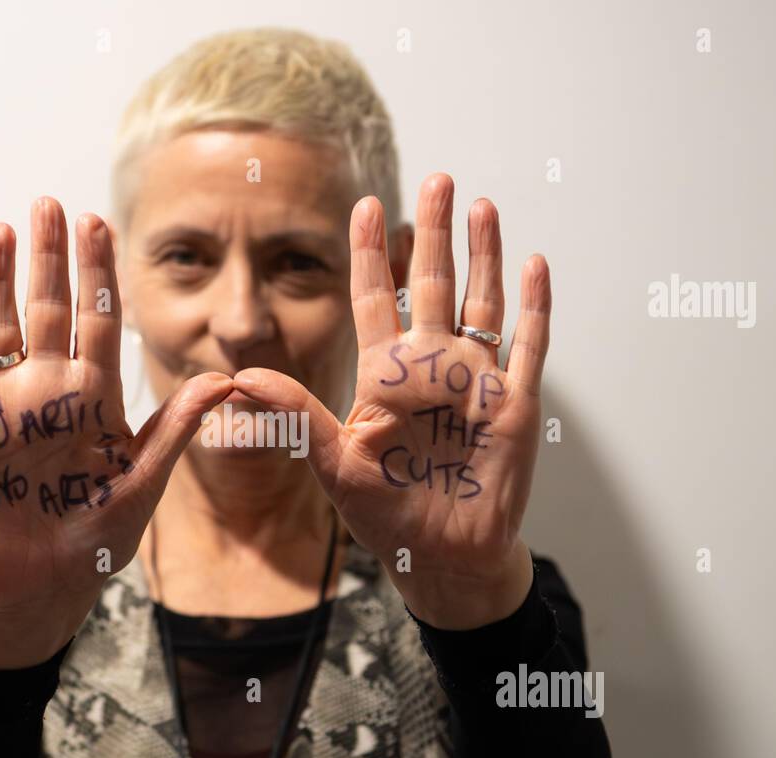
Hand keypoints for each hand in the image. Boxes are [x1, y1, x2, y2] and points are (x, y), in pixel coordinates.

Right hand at [0, 198, 232, 666]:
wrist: (42, 583)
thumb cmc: (96, 536)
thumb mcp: (143, 482)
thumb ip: (178, 428)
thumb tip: (230, 379)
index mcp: (93, 397)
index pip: (98, 322)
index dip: (98, 274)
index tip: (98, 223)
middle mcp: (47, 391)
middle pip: (48, 311)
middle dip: (50, 259)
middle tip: (49, 205)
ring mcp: (1, 409)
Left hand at [233, 174, 550, 629]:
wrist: (443, 559)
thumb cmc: (386, 515)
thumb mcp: (335, 464)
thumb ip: (296, 415)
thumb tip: (241, 378)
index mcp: (386, 376)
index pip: (376, 300)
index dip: (372, 254)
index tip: (365, 204)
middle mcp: (432, 368)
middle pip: (433, 285)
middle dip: (434, 234)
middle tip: (437, 180)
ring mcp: (476, 382)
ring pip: (481, 302)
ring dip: (483, 255)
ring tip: (481, 206)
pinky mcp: (514, 403)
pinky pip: (527, 345)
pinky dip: (533, 305)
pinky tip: (534, 263)